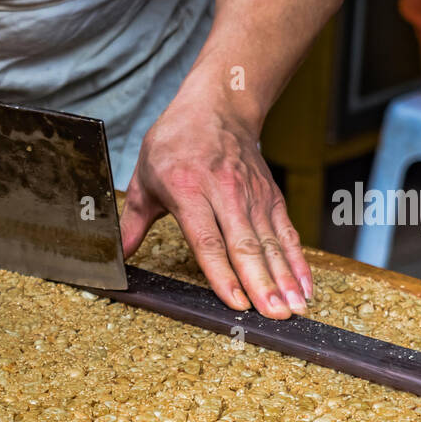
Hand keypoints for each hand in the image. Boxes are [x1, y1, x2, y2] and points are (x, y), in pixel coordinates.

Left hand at [121, 98, 312, 318]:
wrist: (218, 106)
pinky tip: (306, 288)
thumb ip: (132, 223)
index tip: (236, 302)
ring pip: (271, 243)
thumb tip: (114, 258)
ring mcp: (252, 195)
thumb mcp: (143, 178)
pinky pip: (286, 233)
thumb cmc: (174, 143)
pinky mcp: (271, 196)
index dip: (223, 273)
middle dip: (263, 284)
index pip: (207, 240)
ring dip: (286, 279)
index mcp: (188, 189)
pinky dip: (298, 262)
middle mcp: (225, 192)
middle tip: (276, 315)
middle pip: (246, 245)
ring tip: (295, 310)